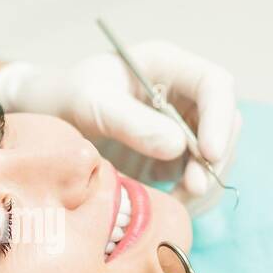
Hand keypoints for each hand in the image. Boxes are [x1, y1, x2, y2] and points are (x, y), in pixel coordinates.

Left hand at [0, 41, 241, 207]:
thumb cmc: (66, 98)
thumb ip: (131, 121)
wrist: (48, 119)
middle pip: (224, 123)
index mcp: (168, 66)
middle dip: (214, 157)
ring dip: (205, 180)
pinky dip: (191, 195)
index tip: (208, 153)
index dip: (219, 118)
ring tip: (181, 201)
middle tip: (193, 188)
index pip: (215, 85)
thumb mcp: (91, 103)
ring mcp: (181, 126)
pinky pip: (195, 175)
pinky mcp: (172, 156)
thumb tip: (177, 146)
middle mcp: (182, 94)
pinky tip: (174, 206)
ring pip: (215, 154)